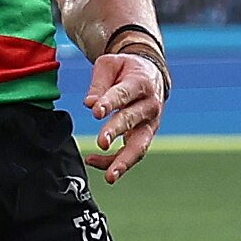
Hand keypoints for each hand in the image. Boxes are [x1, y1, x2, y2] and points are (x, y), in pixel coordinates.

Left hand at [83, 44, 167, 179]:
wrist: (150, 75)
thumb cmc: (126, 70)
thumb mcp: (110, 65)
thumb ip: (99, 83)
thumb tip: (90, 103)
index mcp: (141, 82)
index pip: (124, 94)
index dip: (110, 102)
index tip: (96, 112)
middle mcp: (149, 105)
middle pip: (132, 120)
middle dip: (116, 131)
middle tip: (101, 142)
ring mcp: (149, 123)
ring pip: (139, 145)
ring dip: (124, 161)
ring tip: (110, 176)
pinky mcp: (144, 136)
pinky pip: (130, 153)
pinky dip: (112, 160)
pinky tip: (92, 160)